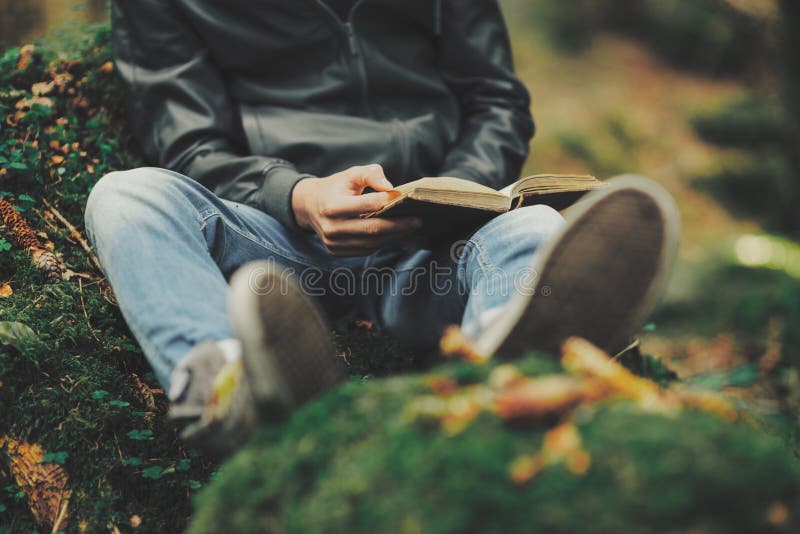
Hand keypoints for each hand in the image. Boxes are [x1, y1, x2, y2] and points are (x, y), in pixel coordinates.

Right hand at [291, 164, 421, 255]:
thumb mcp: (351, 174)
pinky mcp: (337, 251)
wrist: (310, 205)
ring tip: (410, 227)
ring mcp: (333, 242)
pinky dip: (382, 242)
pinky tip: (395, 234)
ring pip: (371, 242)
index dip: (386, 202)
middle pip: (371, 229)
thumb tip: (390, 188)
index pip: (366, 205)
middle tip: (417, 221)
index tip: (403, 198)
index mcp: (332, 205)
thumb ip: (371, 174)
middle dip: (398, 225)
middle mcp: (331, 226)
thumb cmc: (336, 187)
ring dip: (393, 236)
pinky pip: (365, 249)